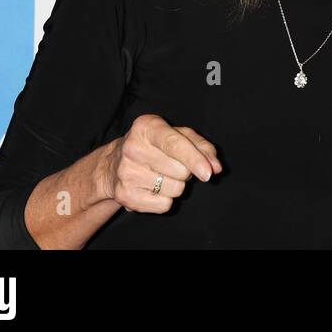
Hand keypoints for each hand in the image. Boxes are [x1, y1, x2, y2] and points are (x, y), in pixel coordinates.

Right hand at [101, 113, 222, 213]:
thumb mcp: (180, 136)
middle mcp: (132, 147)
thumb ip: (203, 147)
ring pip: (174, 189)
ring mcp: (125, 172)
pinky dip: (166, 199)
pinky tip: (153, 188)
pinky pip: (164, 205)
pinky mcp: (124, 195)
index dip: (195, 160)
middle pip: (180, 171)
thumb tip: (216, 168)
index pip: (175, 145)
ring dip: (177, 185)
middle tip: (173, 164)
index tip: (208, 173)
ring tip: (161, 175)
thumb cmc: (157, 145)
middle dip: (186, 171)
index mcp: (146, 127)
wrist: (115, 164)